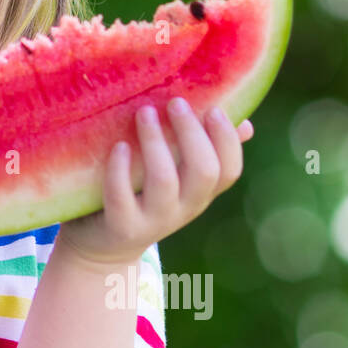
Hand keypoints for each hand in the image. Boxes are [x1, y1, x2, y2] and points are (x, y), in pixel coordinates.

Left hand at [58, 99, 252, 269]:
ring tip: (144, 112)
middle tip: (175, 102)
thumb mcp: (175, 174)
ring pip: (164, 181)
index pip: (229, 171)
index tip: (213, 108)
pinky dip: (120, 169)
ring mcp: (153, 221)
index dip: (227, 140)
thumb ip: (202, 149)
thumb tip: (245, 123)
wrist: (102, 245)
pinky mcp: (121, 226)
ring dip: (155, 142)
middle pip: (204, 172)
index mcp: (200, 193)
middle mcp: (184, 208)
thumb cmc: (140, 195)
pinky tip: (119, 146)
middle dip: (192, 133)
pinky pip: (122, 196)